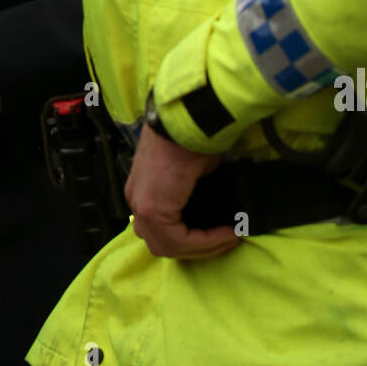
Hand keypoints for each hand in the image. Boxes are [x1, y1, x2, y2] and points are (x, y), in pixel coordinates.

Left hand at [124, 124, 241, 259]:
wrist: (188, 118)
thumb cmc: (193, 135)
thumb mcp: (195, 170)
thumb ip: (196, 192)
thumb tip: (212, 204)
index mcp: (143, 191)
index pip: (162, 229)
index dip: (193, 239)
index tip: (223, 233)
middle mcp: (137, 201)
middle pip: (163, 243)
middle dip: (197, 247)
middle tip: (226, 240)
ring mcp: (142, 206)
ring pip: (169, 246)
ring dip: (202, 247)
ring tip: (228, 238)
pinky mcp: (153, 209)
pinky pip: (179, 241)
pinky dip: (205, 242)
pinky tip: (226, 234)